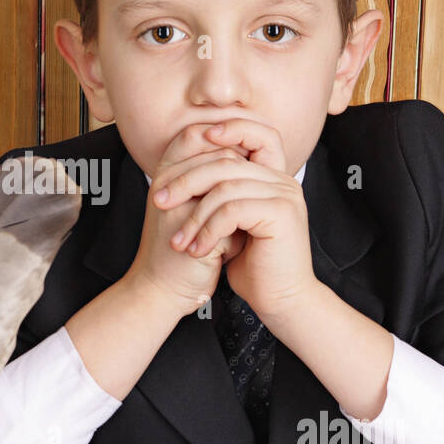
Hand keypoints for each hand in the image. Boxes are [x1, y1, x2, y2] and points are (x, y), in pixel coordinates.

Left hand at [150, 119, 319, 328]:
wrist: (279, 301)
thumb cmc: (252, 267)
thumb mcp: (227, 225)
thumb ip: (217, 195)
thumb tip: (181, 170)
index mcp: (269, 176)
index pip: (234, 142)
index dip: (199, 150)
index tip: (164, 175)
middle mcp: (280, 179)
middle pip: (223, 161)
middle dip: (185, 181)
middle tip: (160, 202)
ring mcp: (284, 193)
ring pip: (224, 186)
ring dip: (194, 215)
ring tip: (180, 241)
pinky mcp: (281, 212)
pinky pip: (233, 209)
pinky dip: (208, 230)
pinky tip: (198, 250)